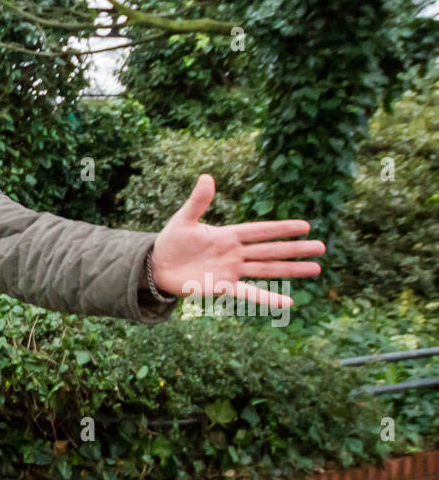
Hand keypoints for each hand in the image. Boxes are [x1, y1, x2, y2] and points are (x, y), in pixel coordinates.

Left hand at [151, 174, 325, 310]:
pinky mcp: (222, 286)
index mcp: (228, 235)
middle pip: (271, 250)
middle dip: (295, 249)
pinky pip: (248, 293)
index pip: (260, 230)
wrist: (156, 267)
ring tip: (316, 269)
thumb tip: (207, 177)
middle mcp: (234, 253)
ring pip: (266, 269)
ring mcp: (231, 271)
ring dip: (291, 269)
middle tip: (321, 247)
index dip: (281, 228)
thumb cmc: (171, 241)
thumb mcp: (184, 220)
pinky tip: (287, 302)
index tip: (305, 225)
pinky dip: (268, 297)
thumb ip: (198, 201)